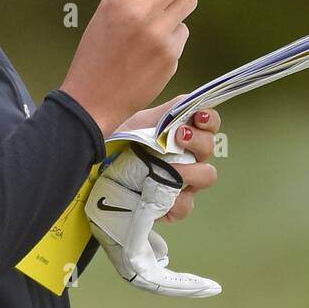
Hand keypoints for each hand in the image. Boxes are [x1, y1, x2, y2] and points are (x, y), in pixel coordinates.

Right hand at [60, 0, 197, 134]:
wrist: (92, 99)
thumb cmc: (96, 55)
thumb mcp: (105, 13)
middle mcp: (141, 12)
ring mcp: (159, 35)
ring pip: (189, 1)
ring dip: (179, 6)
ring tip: (161, 20)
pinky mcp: (171, 56)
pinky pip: (183, 32)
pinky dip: (173, 37)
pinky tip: (153, 49)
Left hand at [118, 94, 220, 223]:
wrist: (99, 170)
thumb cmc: (120, 144)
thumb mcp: (140, 121)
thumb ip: (166, 111)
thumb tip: (189, 101)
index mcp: (183, 135)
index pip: (209, 124)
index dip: (209, 120)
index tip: (197, 117)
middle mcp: (188, 158)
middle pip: (209, 148)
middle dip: (198, 141)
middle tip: (178, 136)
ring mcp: (183, 182)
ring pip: (206, 176)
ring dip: (191, 170)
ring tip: (170, 168)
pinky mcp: (172, 206)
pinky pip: (185, 205)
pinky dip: (175, 200)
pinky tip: (157, 193)